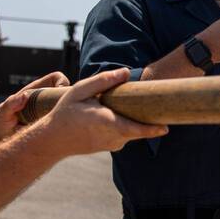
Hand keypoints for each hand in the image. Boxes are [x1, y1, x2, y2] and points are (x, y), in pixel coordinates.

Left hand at [0, 71, 68, 142]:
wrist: (0, 138)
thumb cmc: (1, 123)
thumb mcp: (3, 113)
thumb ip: (10, 104)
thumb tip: (24, 96)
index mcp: (36, 91)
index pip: (56, 78)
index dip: (62, 82)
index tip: (60, 94)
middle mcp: (46, 99)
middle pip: (68, 92)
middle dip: (70, 100)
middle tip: (63, 113)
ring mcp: (50, 111)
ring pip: (68, 107)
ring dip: (69, 113)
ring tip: (60, 123)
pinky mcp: (52, 124)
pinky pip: (64, 122)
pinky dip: (66, 125)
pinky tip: (59, 132)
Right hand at [36, 68, 167, 156]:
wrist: (53, 140)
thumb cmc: (65, 112)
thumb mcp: (79, 91)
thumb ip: (103, 81)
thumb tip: (126, 72)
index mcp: (105, 122)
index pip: (134, 128)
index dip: (151, 129)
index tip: (166, 127)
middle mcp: (112, 137)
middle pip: (139, 130)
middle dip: (151, 121)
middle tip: (163, 109)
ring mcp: (112, 144)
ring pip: (132, 132)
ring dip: (136, 120)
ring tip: (138, 107)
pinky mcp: (111, 146)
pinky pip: (125, 134)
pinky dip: (127, 125)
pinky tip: (120, 114)